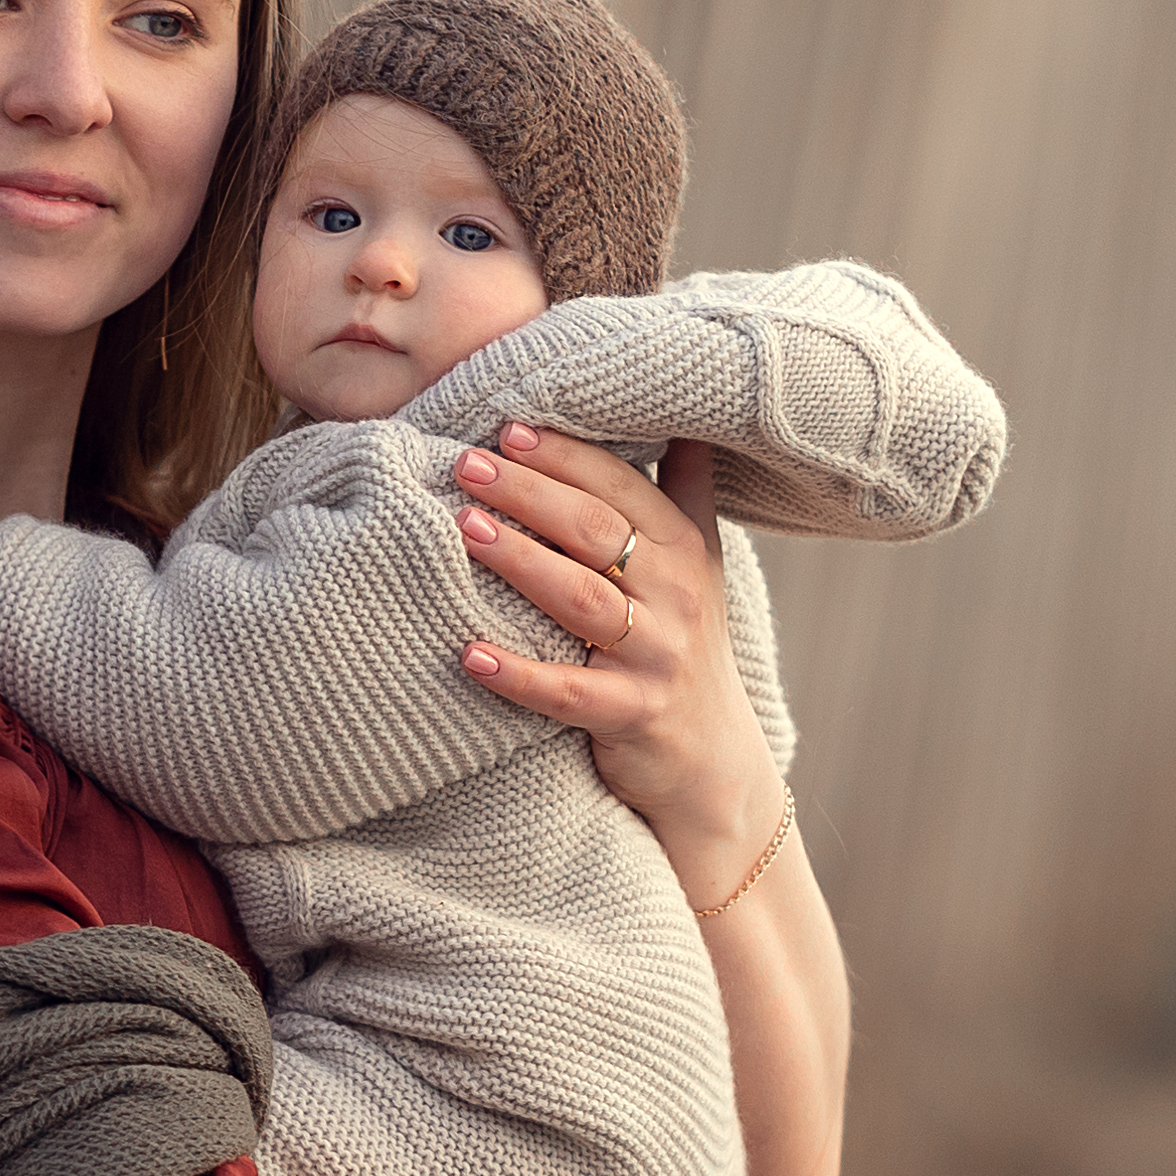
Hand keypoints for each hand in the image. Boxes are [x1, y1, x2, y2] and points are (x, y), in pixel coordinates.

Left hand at [449, 427, 777, 883]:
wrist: (712, 759)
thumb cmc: (683, 644)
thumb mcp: (697, 563)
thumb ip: (685, 490)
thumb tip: (684, 415)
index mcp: (683, 546)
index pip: (619, 485)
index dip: (564, 455)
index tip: (506, 426)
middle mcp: (677, 595)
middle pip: (596, 531)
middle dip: (530, 493)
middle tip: (465, 464)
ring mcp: (657, 657)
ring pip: (581, 599)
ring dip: (521, 561)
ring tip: (463, 529)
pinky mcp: (632, 715)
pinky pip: (566, 692)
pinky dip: (518, 675)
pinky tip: (467, 654)